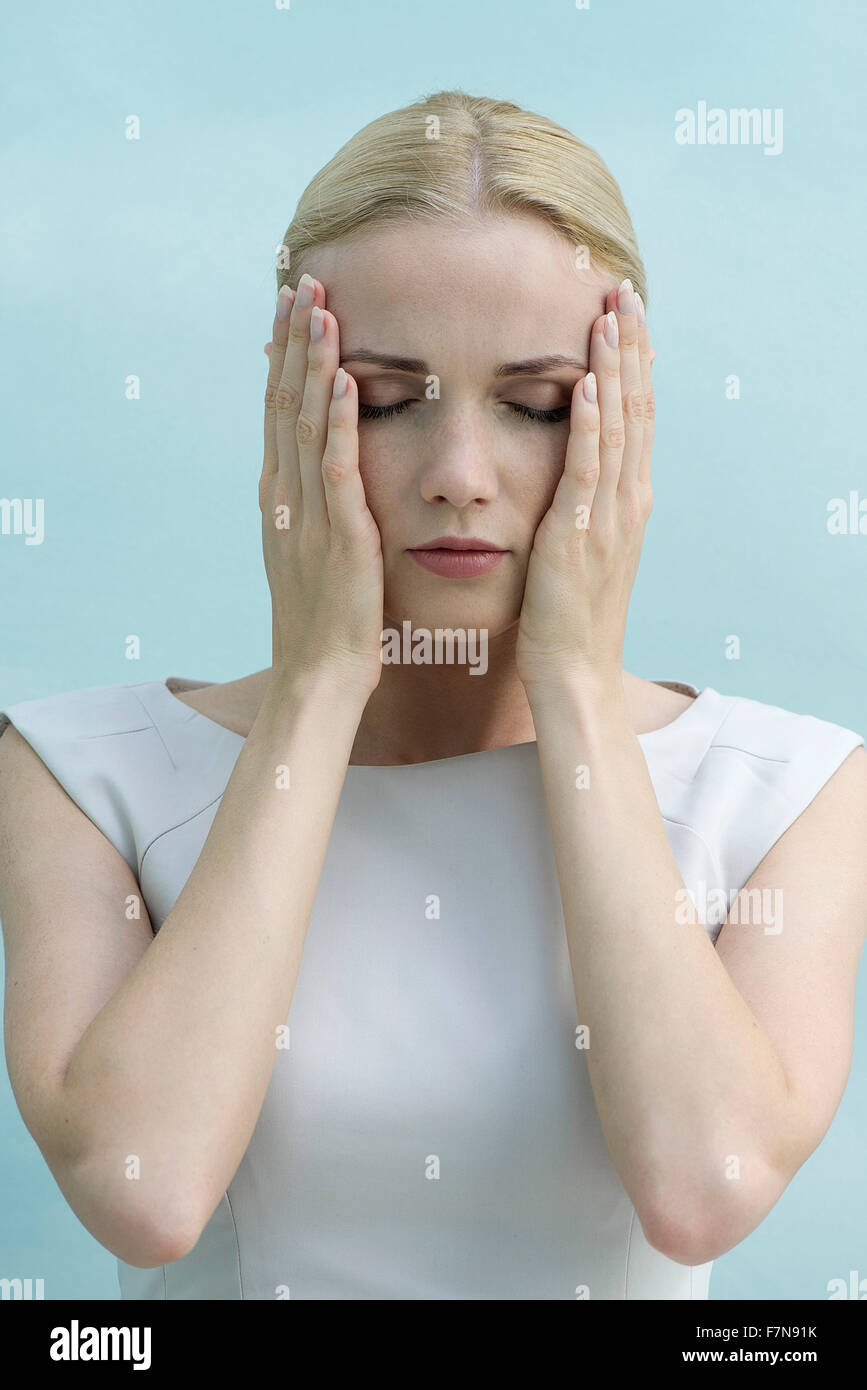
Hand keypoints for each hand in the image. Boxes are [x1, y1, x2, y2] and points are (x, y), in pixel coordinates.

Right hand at [261, 274, 384, 697]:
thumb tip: (321, 475)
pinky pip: (335, 467)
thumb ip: (315, 508)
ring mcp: (307, 514)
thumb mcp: (313, 554)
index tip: (290, 310)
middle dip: (290, 340)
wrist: (318, 676)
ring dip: (310, 361)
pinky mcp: (338, 535)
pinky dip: (336, 419)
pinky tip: (344, 378)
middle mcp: (284, 497)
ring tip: (317, 305)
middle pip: (281, 402)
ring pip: (302, 422)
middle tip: (298, 281)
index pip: (276, 412)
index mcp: (279, 499)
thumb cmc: (325, 622)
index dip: (282, 358)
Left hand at [515, 279, 653, 692]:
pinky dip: (588, 424)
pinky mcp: (578, 536)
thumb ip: (583, 504)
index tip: (625, 315)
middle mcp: (627, 501)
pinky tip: (584, 384)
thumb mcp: (581, 548)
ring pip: (615, 429)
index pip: (635, 417)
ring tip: (608, 317)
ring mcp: (608, 518)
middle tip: (623, 292)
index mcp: (627, 500)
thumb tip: (575, 467)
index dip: (633, 364)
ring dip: (613, 368)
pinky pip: (586, 470)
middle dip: (629, 349)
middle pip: (634, 410)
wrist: (572, 670)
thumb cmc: (566, 615)